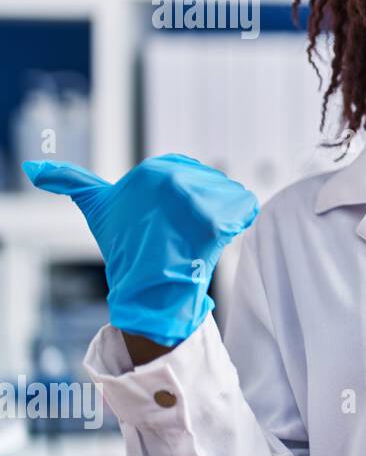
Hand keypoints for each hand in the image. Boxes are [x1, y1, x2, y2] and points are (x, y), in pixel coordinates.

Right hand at [23, 154, 258, 346]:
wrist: (145, 287)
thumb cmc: (124, 245)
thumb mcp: (97, 206)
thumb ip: (70, 181)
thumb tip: (32, 168)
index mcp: (151, 171)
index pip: (189, 170)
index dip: (189, 195)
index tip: (175, 217)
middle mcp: (171, 179)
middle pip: (213, 183)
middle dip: (208, 206)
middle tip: (188, 231)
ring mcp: (192, 201)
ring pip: (230, 196)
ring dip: (225, 216)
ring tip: (202, 235)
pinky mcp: (213, 223)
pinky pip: (243, 210)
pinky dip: (239, 222)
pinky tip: (221, 236)